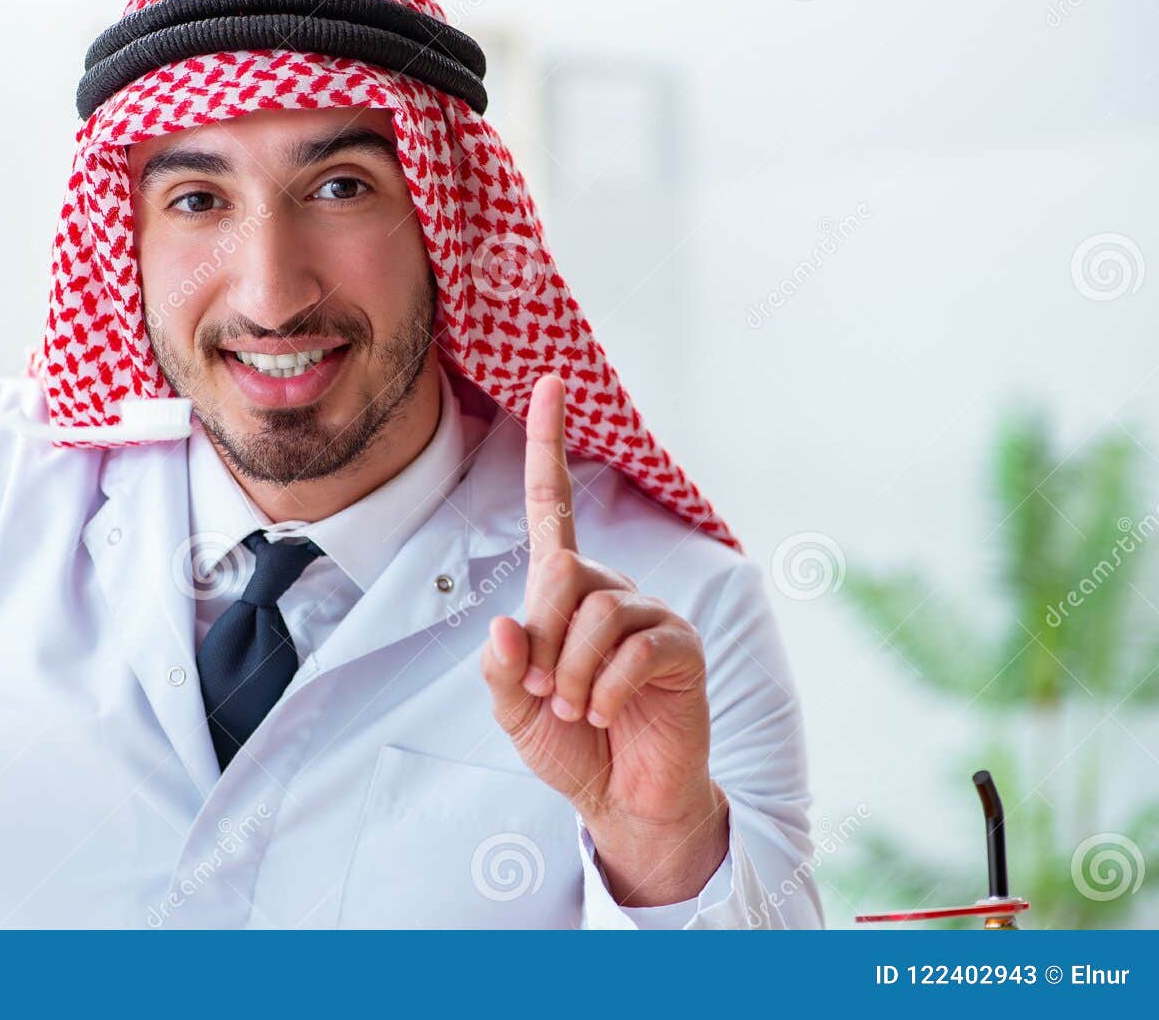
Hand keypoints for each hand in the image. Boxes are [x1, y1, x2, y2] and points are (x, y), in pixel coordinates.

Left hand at [480, 374, 727, 905]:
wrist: (625, 799)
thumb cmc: (570, 745)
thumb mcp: (515, 711)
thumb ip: (502, 670)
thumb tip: (503, 624)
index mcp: (564, 590)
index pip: (553, 504)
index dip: (549, 443)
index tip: (550, 381)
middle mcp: (609, 588)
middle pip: (561, 573)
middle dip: (541, 641)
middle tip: (547, 693)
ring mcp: (649, 614)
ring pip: (595, 614)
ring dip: (571, 676)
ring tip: (579, 711)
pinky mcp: (679, 646)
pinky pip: (633, 649)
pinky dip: (605, 691)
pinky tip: (607, 715)